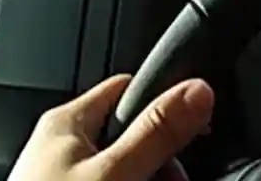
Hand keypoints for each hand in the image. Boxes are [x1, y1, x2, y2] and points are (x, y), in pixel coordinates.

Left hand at [8, 74, 213, 180]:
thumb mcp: (113, 175)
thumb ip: (156, 132)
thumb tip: (198, 90)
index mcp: (67, 124)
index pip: (127, 89)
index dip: (164, 104)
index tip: (194, 127)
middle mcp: (63, 150)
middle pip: (134, 136)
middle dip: (162, 161)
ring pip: (128, 171)